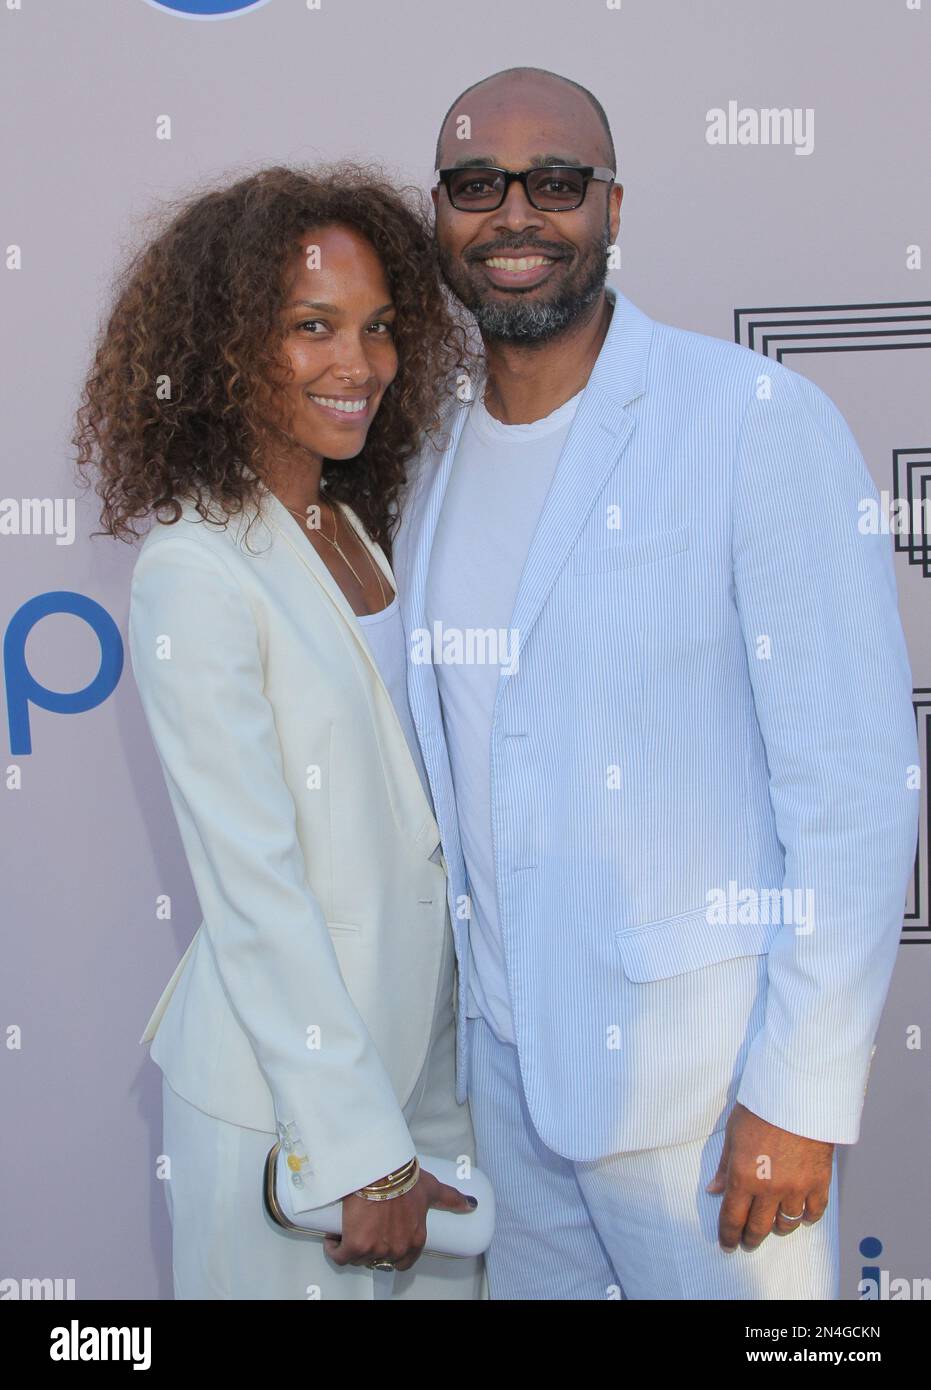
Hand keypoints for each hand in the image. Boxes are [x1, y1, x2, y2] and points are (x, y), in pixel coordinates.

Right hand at [324, 1167, 475, 1271]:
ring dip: (352, 1247)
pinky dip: (334, 1248)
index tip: (381, 1238)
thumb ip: (451, 1198)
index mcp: (416, 1239)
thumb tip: (471, 1204)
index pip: (403, 1260)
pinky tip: (333, 1237)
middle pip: (379, 1259)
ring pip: (359, 1257)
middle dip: (371, 1247)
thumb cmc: (402, 1177)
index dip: (391, 1251)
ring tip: (350, 1226)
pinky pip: (340, 1256)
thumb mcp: (431, 1188)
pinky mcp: (355, 1246)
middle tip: (364, 1228)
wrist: (379, 1169)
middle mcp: (398, 1249)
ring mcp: (376, 1250)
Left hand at [705, 1102, 833, 1250]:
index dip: (728, 1235)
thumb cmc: (761, 1109)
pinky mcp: (819, 1183)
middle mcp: (769, 1189)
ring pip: (786, 1224)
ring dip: (778, 1228)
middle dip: (750, 1238)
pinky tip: (800, 1215)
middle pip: (758, 1227)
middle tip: (747, 1242)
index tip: (728, 1245)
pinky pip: (813, 1213)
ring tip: (774, 1225)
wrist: (798, 1095)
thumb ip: (724, 1165)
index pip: (732, 1218)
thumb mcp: (733, 1133)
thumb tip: (714, 1190)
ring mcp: (796, 1188)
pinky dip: (806, 1217)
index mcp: (743, 1176)